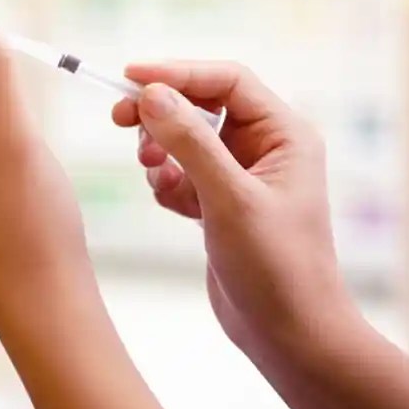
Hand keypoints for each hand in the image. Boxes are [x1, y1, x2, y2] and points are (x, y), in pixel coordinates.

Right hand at [113, 63, 356, 400]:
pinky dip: (165, 183)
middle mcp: (265, 148)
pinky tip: (170, 205)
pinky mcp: (220, 203)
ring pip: (184, 139)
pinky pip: (180, 173)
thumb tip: (151, 93)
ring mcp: (242, 176)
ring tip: (154, 175)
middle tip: (118, 119)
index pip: (226, 81)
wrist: (290, 335)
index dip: (178, 73)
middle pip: (200, 105)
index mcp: (284, 135)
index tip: (130, 77)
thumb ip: (190, 143)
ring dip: (160, 151)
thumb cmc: (277, 267)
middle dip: (160, 113)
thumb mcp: (229, 200)